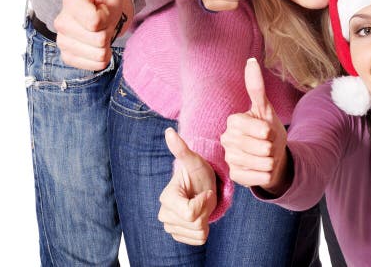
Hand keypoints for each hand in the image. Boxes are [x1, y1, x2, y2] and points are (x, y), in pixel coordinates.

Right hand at [54, 0, 132, 69]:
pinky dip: (102, 56)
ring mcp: (63, 41)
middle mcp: (61, 23)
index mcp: (71, 3)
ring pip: (98, 55)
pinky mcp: (69, 56)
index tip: (104, 7)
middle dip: (109, 30)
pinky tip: (98, 43)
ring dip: (106, 44)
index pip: (97, 23)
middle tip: (106, 20)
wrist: (102, 9)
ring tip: (102, 30)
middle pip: (99, 40)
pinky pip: (95, 65)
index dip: (108, 15)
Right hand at [158, 128, 216, 245]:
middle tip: (202, 197)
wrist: (202, 186)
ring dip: (205, 219)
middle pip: (195, 223)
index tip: (205, 191)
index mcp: (167, 198)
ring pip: (198, 233)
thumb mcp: (195, 161)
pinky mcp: (179, 236)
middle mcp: (164, 214)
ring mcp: (171, 227)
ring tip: (201, 205)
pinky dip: (204, 229)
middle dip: (205, 210)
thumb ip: (181, 149)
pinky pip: (199, 240)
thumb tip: (169, 131)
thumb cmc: (199, 172)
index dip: (203, 202)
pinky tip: (200, 215)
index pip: (190, 213)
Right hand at [221, 58, 288, 193]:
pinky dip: (267, 173)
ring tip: (267, 156)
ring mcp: (229, 159)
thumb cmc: (267, 129)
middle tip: (268, 145)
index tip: (268, 130)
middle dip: (271, 146)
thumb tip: (251, 60)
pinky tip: (264, 168)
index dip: (267, 130)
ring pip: (261, 162)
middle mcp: (226, 140)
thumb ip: (256, 87)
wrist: (271, 155)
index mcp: (233, 121)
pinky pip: (259, 177)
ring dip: (270, 160)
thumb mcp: (265, 108)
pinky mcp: (235, 176)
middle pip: (260, 146)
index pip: (254, 127)